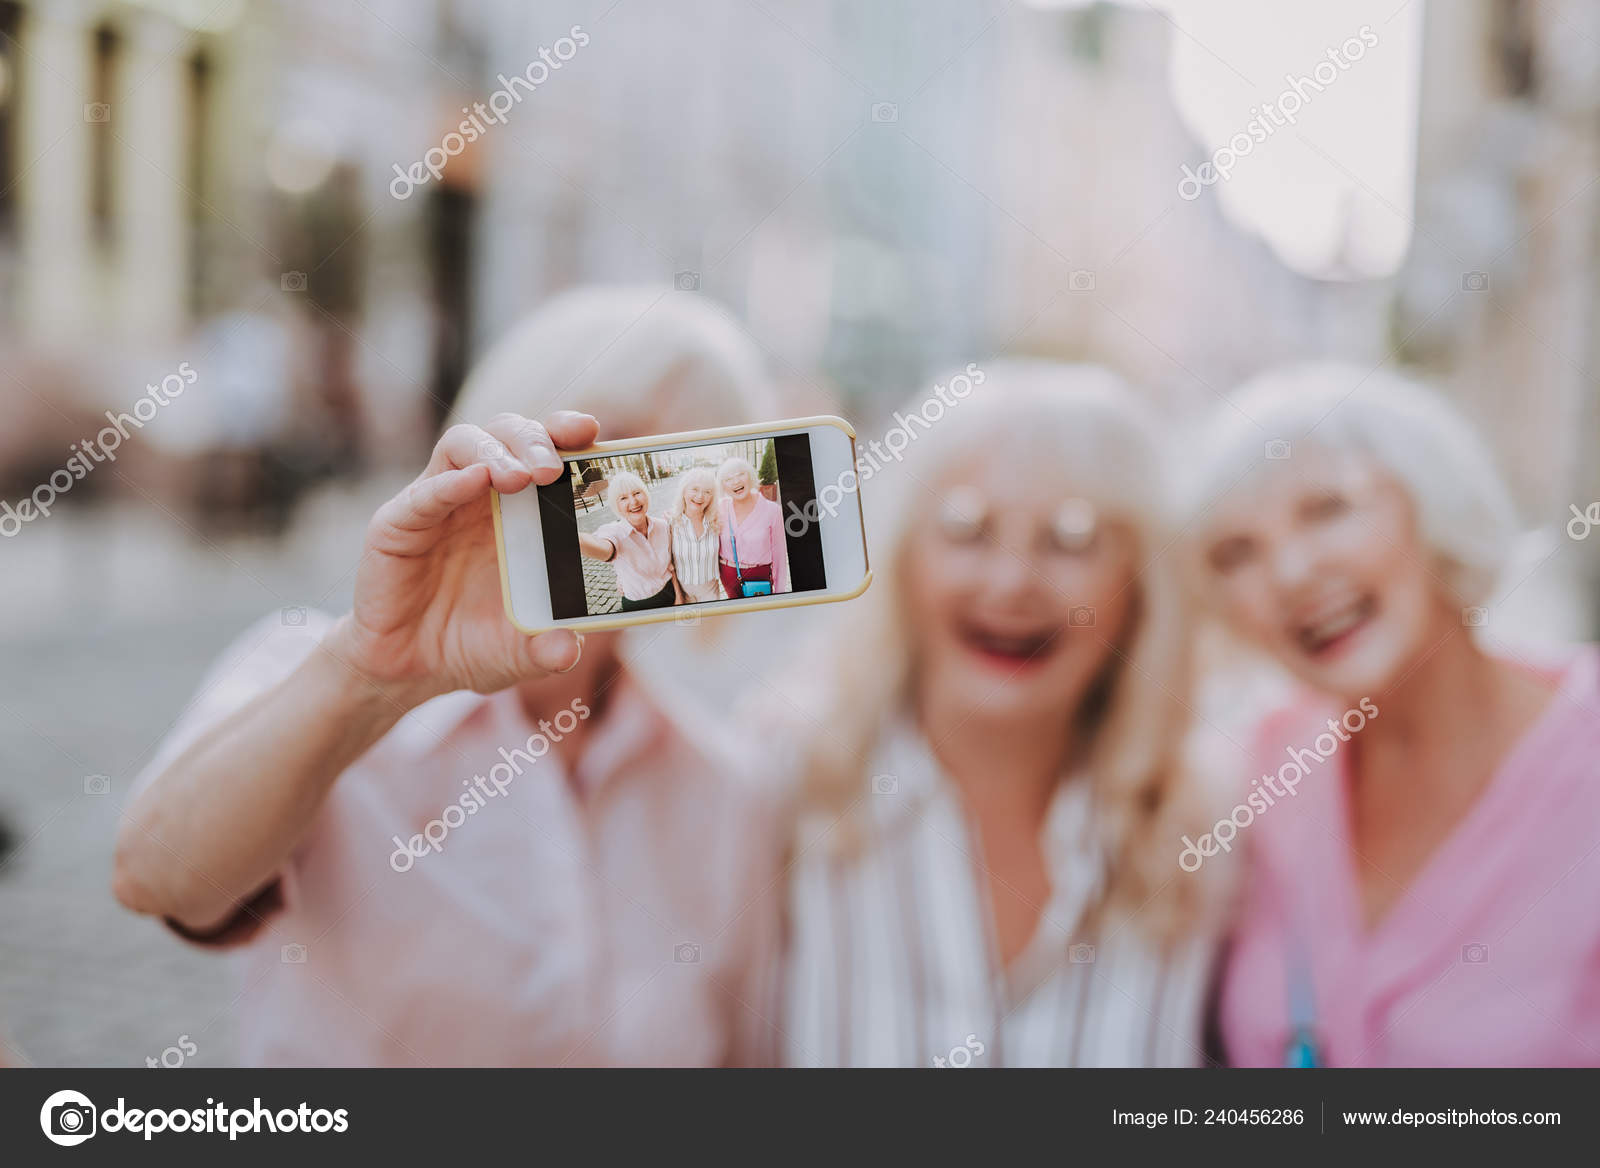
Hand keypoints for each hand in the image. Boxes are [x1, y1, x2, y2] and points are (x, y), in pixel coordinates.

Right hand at [327, 411, 598, 701]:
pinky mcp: (397, 525)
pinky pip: (423, 494)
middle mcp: (480, 496)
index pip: (545, 451)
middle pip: (507, 435)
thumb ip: (547, 651)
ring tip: (521, 477)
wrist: (409, 670)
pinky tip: (474, 481)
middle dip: (534, 439)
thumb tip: (568, 651)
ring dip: (496, 451)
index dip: (566, 433)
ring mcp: (438, 505)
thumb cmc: (472, 644)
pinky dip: (449, 483)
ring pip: (464, 445)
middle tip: (553, 469)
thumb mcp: (520, 652)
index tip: (591, 432)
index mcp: (522, 511)